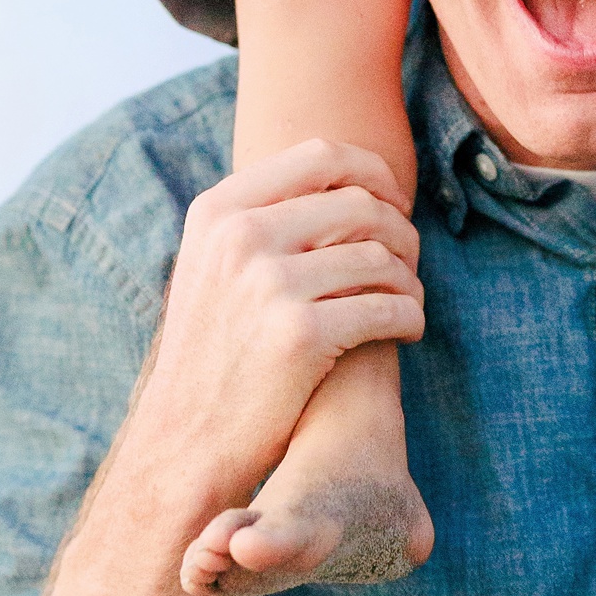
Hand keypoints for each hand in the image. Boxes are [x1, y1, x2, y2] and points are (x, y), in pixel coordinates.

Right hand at [141, 142, 425, 497]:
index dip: (374, 173)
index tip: (392, 203)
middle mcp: (241, 237)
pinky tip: (407, 327)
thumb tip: (341, 172)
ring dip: (409, 279)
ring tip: (406, 298)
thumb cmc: (212, 350)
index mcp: (220, 211)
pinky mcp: (302, 335)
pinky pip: (389, 307)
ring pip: (381, 256)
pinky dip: (410, 316)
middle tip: (408, 259)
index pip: (322, 156)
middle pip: (361, 204)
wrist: (186, 439)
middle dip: (400, 230)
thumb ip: (259, 216)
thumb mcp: (210, 265)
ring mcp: (270, 284)